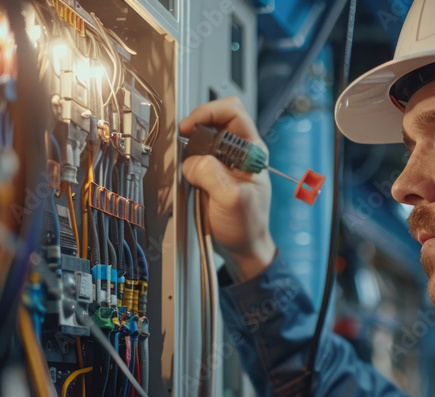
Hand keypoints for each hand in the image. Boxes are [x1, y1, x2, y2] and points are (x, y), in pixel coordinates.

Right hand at [180, 96, 276, 281]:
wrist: (242, 247)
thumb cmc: (247, 226)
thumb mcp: (233, 199)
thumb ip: (213, 175)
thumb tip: (192, 161)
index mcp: (252, 150)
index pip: (232, 111)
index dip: (209, 112)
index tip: (190, 126)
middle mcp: (237, 151)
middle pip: (212, 121)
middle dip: (195, 130)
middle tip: (184, 145)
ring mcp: (221, 162)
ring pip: (198, 140)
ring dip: (187, 149)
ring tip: (185, 167)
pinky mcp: (207, 174)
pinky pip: (191, 159)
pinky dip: (183, 164)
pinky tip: (185, 179)